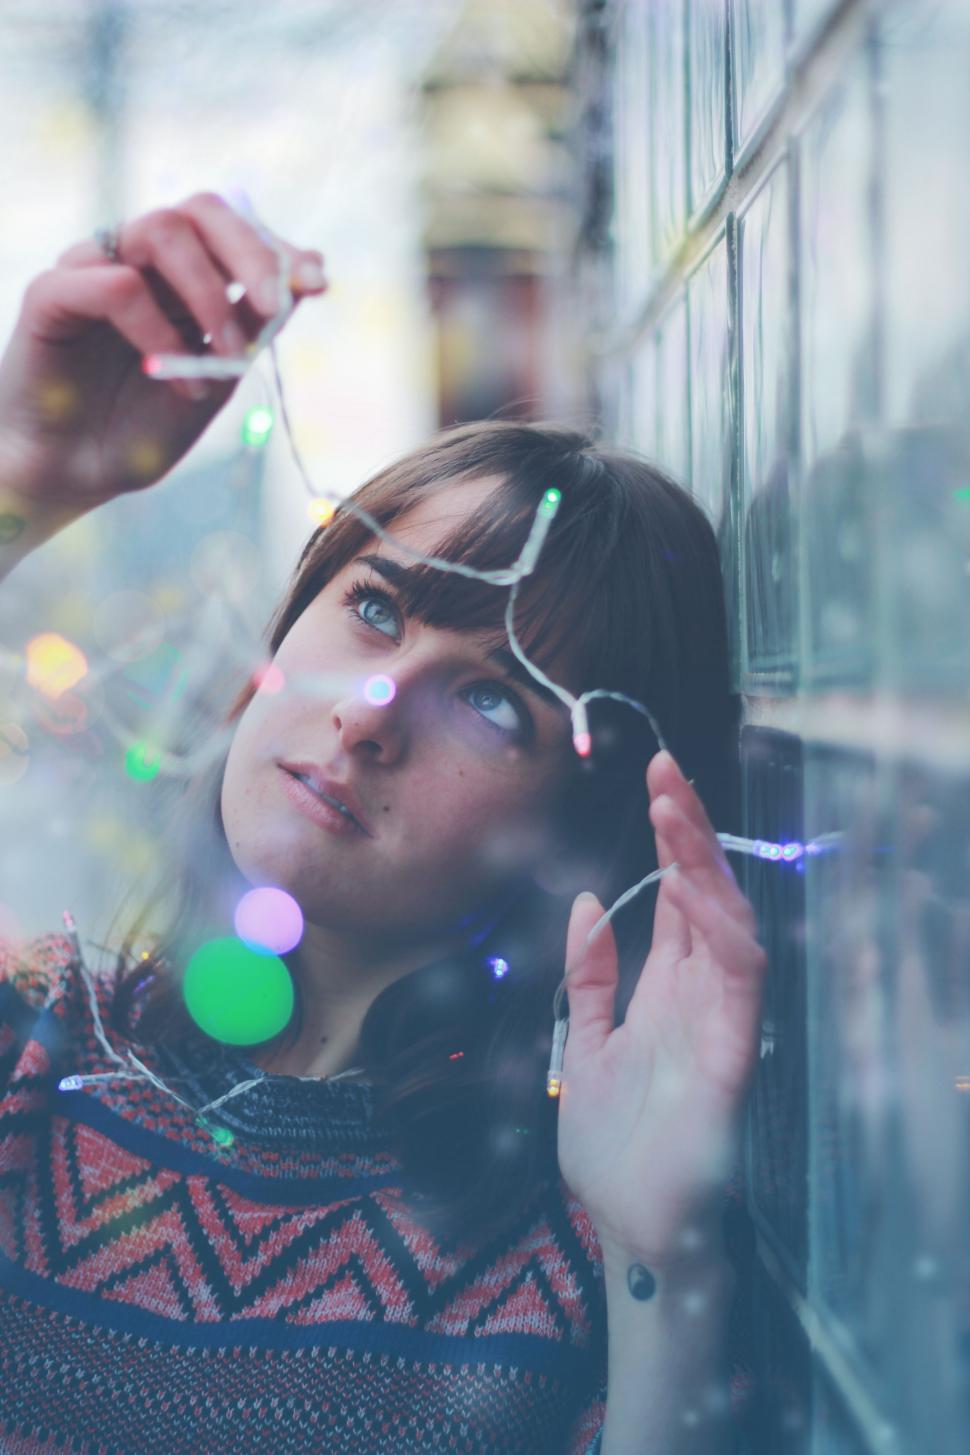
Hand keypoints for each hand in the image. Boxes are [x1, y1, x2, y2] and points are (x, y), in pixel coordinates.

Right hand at [0, 192, 325, 512]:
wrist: (74, 475)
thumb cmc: (139, 429)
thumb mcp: (215, 380)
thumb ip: (252, 328)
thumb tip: (309, 276)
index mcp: (178, 276)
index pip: (231, 228)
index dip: (277, 248)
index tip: (317, 282)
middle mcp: (135, 260)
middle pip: (200, 209)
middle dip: (251, 254)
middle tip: (275, 308)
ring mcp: (92, 269)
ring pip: (161, 230)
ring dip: (208, 295)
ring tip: (222, 359)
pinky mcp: (52, 293)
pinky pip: (115, 285)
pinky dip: (159, 331)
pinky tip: (172, 378)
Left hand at [556, 749, 766, 1268]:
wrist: (629, 1226)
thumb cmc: (612, 1144)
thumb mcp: (583, 1041)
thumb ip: (590, 973)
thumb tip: (588, 900)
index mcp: (666, 987)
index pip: (677, 897)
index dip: (671, 840)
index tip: (656, 781)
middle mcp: (698, 992)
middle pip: (704, 895)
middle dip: (688, 832)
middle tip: (667, 770)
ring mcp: (719, 1019)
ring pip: (727, 923)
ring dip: (703, 864)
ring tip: (673, 810)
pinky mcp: (731, 1053)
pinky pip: (738, 980)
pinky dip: (722, 931)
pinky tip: (696, 890)